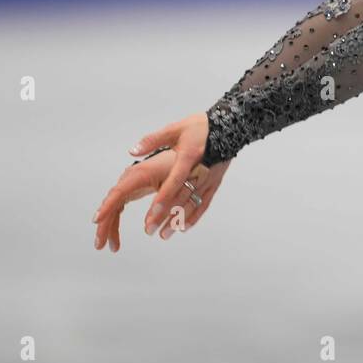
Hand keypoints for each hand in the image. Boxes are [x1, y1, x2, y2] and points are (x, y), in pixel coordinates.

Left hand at [92, 113, 229, 251]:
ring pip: (192, 204)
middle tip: (150, 230)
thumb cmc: (200, 127)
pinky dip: (195, 216)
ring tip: (164, 235)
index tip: (151, 213)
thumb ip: (153, 140)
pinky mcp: (215, 183)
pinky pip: (204, 203)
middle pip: (181, 198)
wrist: (230, 127)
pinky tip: (184, 227)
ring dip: (178, 221)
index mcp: (189, 158)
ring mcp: (209, 179)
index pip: (174, 182)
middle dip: (165, 216)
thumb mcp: (175, 129)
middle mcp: (201, 171)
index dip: (163, 198)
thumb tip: (133, 151)